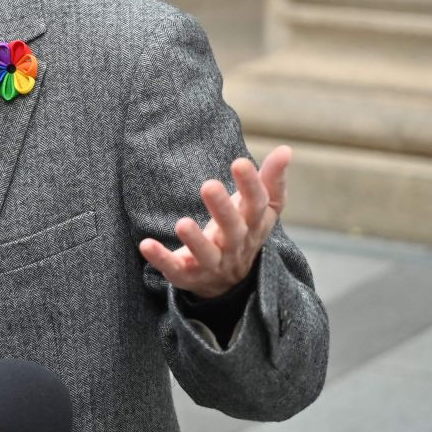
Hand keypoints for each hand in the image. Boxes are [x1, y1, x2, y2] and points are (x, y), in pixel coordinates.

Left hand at [139, 145, 290, 298]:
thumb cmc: (245, 230)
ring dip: (195, 241)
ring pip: (206, 254)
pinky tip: (145, 244)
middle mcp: (235, 245)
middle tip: (209, 185)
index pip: (257, 205)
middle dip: (222, 209)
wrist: (231, 281)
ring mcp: (212, 263)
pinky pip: (174, 269)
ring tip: (182, 223)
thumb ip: (272, 179)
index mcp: (253, 225)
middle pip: (232, 229)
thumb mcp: (262, 208)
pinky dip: (161, 258)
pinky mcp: (188, 275)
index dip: (250, 185)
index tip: (240, 162)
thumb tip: (286, 149)